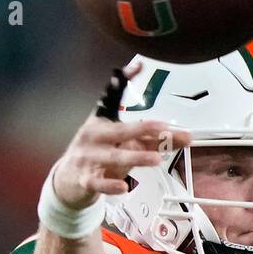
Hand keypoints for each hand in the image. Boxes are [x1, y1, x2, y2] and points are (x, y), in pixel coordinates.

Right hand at [52, 62, 191, 208]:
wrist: (67, 181)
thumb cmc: (99, 155)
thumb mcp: (122, 143)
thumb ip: (153, 140)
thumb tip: (186, 136)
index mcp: (101, 121)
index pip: (112, 97)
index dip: (123, 81)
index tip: (138, 66)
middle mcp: (94, 136)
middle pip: (120, 130)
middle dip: (144, 129)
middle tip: (165, 127)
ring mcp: (88, 158)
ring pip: (114, 156)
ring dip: (136, 156)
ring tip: (156, 158)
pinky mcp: (85, 180)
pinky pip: (99, 183)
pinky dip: (110, 185)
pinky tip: (123, 187)